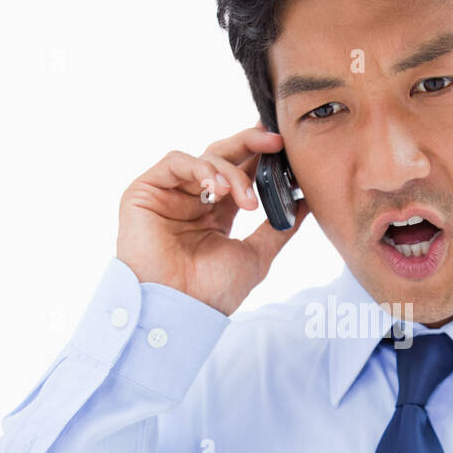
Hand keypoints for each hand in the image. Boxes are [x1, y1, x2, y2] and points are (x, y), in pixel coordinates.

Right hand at [116, 123, 307, 313]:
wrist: (177, 310)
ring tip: (246, 200)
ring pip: (206, 158)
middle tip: (277, 143)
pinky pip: (176, 162)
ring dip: (231, 172)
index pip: (241, 171)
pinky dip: (201, 169)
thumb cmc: (211, 292)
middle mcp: (193, 199)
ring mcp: (169, 193)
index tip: (287, 147)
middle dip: (252, 144)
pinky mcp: (145, 190)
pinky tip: (217, 190)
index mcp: (218, 213)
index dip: (262, 155)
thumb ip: (279, 227)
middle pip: (224, 155)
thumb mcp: (256, 255)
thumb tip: (306, 201)